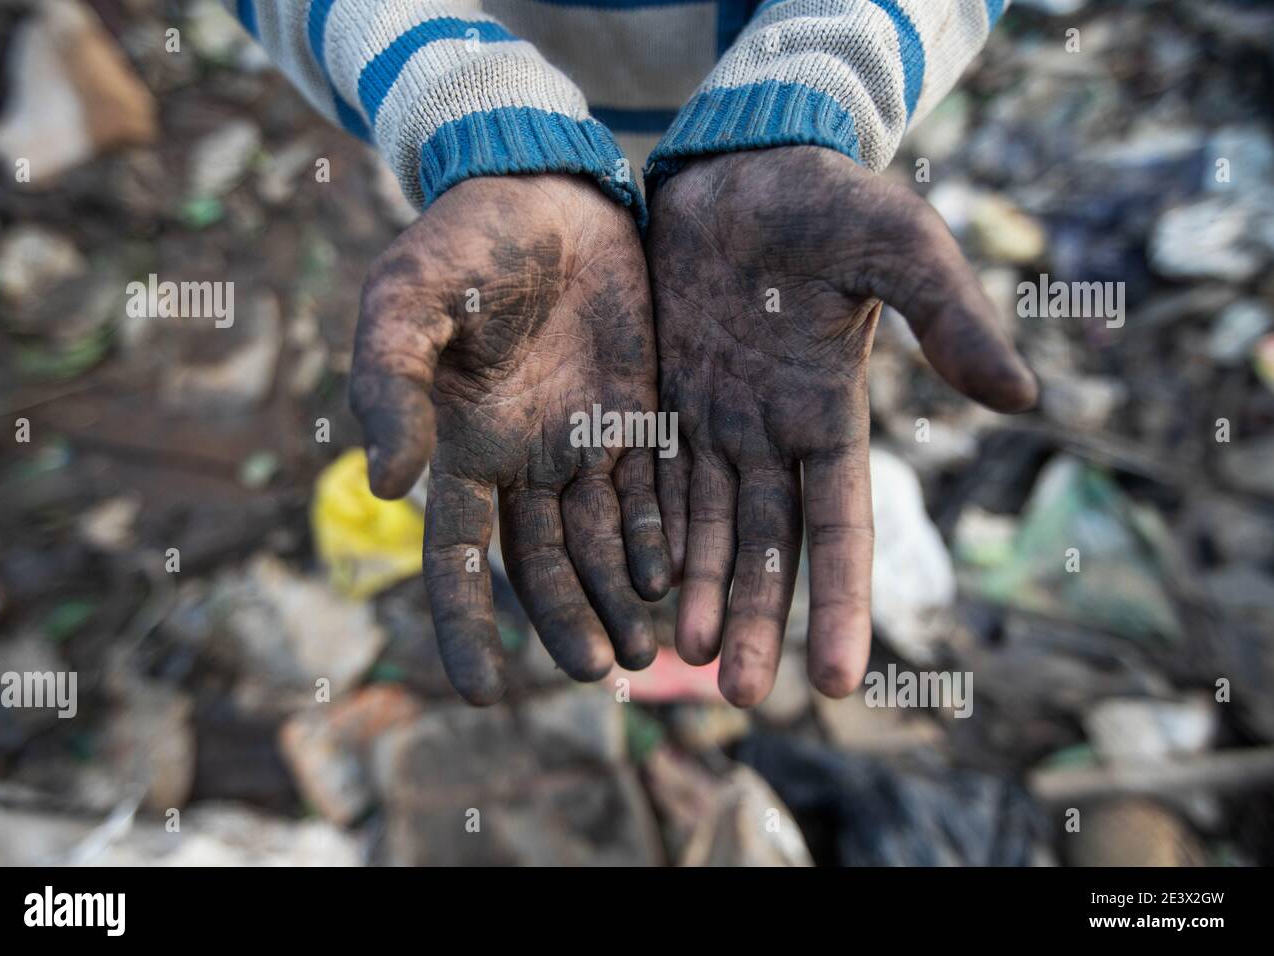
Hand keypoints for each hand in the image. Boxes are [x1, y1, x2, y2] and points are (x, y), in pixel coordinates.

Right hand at [350, 175, 668, 704]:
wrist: (543, 188)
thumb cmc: (461, 241)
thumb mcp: (405, 302)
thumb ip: (389, 385)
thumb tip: (384, 483)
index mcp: (461, 447)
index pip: (458, 559)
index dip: (466, 627)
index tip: (482, 694)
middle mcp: (522, 460)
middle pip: (545, 566)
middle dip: (570, 623)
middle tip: (603, 673)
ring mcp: (583, 440)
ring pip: (604, 543)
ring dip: (621, 599)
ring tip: (649, 654)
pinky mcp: (638, 413)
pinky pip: (652, 491)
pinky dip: (660, 538)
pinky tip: (675, 578)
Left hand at [647, 146, 1036, 706]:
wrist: (743, 165)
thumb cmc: (831, 198)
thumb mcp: (901, 248)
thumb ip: (951, 319)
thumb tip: (1024, 397)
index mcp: (832, 414)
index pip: (840, 527)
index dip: (839, 600)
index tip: (838, 679)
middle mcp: (771, 435)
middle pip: (764, 544)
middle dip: (756, 617)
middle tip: (737, 694)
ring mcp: (712, 420)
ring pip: (701, 525)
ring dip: (694, 589)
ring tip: (678, 657)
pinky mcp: (659, 396)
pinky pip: (648, 475)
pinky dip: (642, 528)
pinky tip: (628, 581)